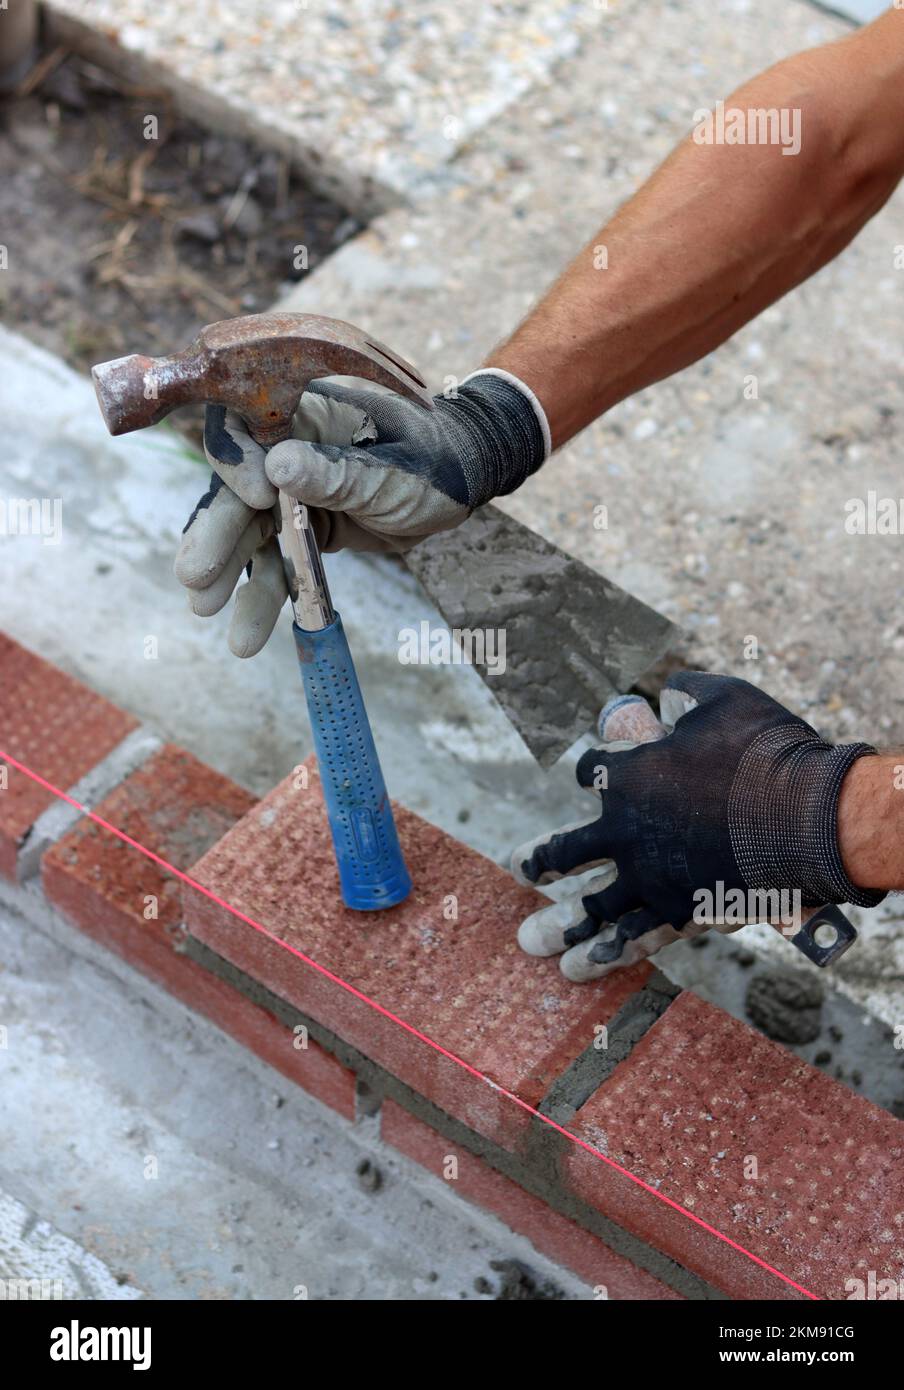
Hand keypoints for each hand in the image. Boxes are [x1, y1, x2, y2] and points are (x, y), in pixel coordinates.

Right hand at [174, 370, 547, 656]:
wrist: (464, 484)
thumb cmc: (435, 464)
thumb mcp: (392, 473)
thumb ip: (338, 473)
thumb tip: (278, 465)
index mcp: (304, 414)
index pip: (245, 428)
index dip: (238, 461)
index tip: (257, 497)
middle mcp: (286, 448)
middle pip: (236, 489)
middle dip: (216, 532)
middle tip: (195, 575)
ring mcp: (290, 491)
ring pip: (248, 532)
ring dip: (229, 573)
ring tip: (206, 611)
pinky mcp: (302, 528)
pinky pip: (275, 561)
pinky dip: (261, 593)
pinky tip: (245, 631)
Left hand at [511, 674, 883, 981]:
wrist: (809, 815)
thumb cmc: (766, 751)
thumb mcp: (723, 699)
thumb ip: (687, 695)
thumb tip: (670, 694)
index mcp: (628, 776)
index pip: (592, 774)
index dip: (596, 772)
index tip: (597, 774)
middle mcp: (625, 831)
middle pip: (568, 851)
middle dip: (543, 860)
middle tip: (521, 867)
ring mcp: (649, 877)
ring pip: (590, 906)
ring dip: (559, 925)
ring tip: (530, 941)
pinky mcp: (679, 912)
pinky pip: (634, 937)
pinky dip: (607, 953)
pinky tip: (576, 969)